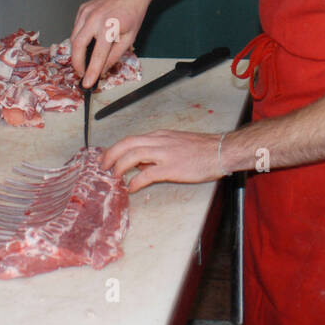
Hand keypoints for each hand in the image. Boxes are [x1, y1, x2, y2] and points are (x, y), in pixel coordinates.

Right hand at [70, 0, 153, 86]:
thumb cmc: (133, 13)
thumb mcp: (129, 38)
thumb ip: (114, 56)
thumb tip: (102, 70)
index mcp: (109, 27)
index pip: (97, 56)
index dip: (91, 72)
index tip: (87, 83)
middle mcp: (95, 19)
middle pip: (78, 46)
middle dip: (77, 63)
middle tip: (81, 73)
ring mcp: (86, 12)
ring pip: (73, 37)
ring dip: (76, 52)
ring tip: (83, 62)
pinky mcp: (82, 9)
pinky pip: (76, 28)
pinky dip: (78, 39)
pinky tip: (86, 44)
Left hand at [102, 130, 223, 191]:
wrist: (220, 151)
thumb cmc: (202, 149)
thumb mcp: (176, 144)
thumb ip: (157, 152)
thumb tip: (141, 165)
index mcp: (159, 136)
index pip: (131, 139)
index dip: (116, 149)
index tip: (107, 158)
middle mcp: (159, 142)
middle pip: (127, 144)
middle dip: (111, 155)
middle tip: (103, 167)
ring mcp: (165, 154)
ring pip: (133, 156)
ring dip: (120, 167)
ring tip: (114, 177)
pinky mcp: (171, 168)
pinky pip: (147, 174)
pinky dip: (135, 181)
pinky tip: (131, 187)